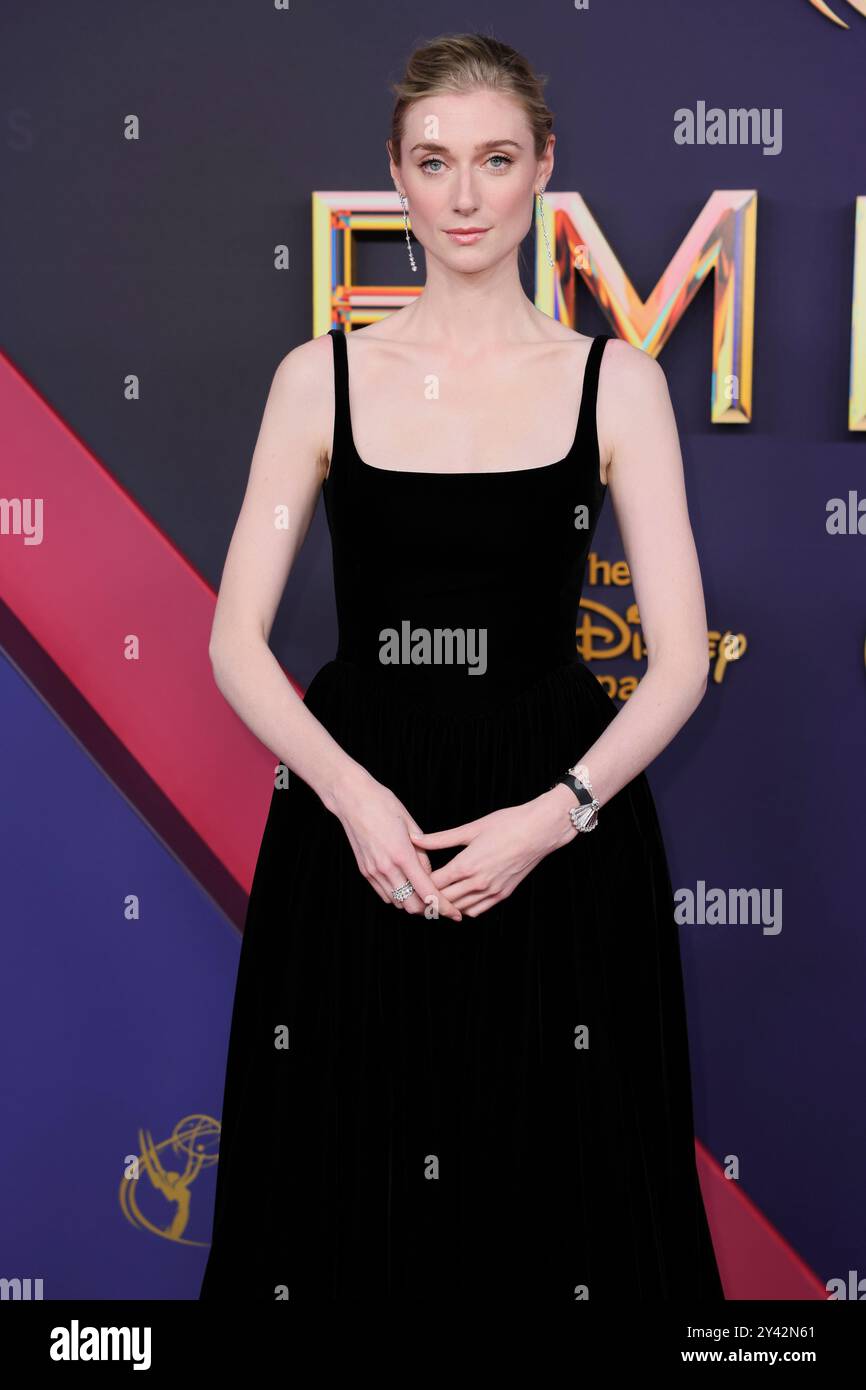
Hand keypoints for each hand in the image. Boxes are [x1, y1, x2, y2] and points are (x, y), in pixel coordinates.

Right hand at [330, 766, 462, 920]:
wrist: (352, 799)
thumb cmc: (383, 805)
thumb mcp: (410, 824)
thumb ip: (422, 853)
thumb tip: (429, 873)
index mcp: (402, 855)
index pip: (427, 892)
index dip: (443, 906)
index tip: (455, 913)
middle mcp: (386, 868)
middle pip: (412, 905)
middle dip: (429, 909)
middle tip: (441, 904)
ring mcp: (374, 871)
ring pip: (397, 903)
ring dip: (412, 903)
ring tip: (424, 895)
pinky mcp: (365, 871)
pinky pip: (384, 894)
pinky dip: (398, 896)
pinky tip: (406, 886)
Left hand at [409, 786, 576, 916]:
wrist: (539, 831)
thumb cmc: (506, 824)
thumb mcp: (470, 829)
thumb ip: (440, 839)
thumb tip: (414, 838)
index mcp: (466, 865)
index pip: (434, 883)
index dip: (419, 883)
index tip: (410, 879)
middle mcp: (478, 883)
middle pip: (444, 899)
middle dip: (429, 897)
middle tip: (416, 893)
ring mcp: (491, 891)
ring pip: (459, 909)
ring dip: (446, 905)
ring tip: (434, 898)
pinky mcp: (502, 895)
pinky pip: (477, 910)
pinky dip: (464, 908)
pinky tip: (458, 899)